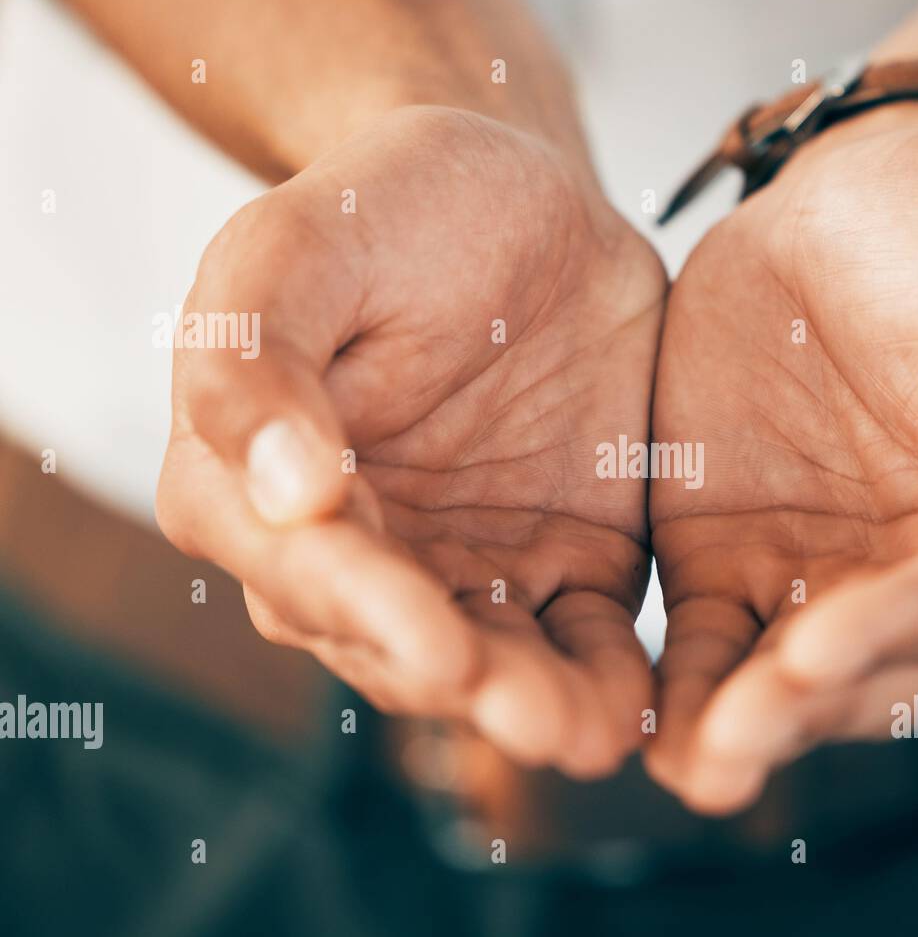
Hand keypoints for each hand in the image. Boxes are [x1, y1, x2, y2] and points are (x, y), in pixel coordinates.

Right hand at [157, 106, 665, 776]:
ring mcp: (466, 568)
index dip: (366, 608)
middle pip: (401, 643)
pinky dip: (609, 676)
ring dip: (540, 704)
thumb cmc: (388, 208)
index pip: (305, 565)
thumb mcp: (299, 246)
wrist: (526, 205)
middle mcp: (361, 550)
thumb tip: (281, 492)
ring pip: (495, 661)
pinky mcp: (564, 566)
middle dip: (468, 685)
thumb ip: (257, 358)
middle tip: (533, 718)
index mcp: (261, 485)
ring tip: (592, 731)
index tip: (433, 643)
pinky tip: (641, 704)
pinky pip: (583, 639)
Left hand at [646, 104, 917, 812]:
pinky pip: (719, 649)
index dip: (904, 630)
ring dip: (751, 726)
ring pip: (806, 680)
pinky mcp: (744, 572)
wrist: (853, 202)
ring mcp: (840, 585)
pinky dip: (689, 695)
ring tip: (695, 763)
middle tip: (739, 732)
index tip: (819, 648)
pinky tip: (655, 737)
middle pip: (892, 670)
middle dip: (815, 705)